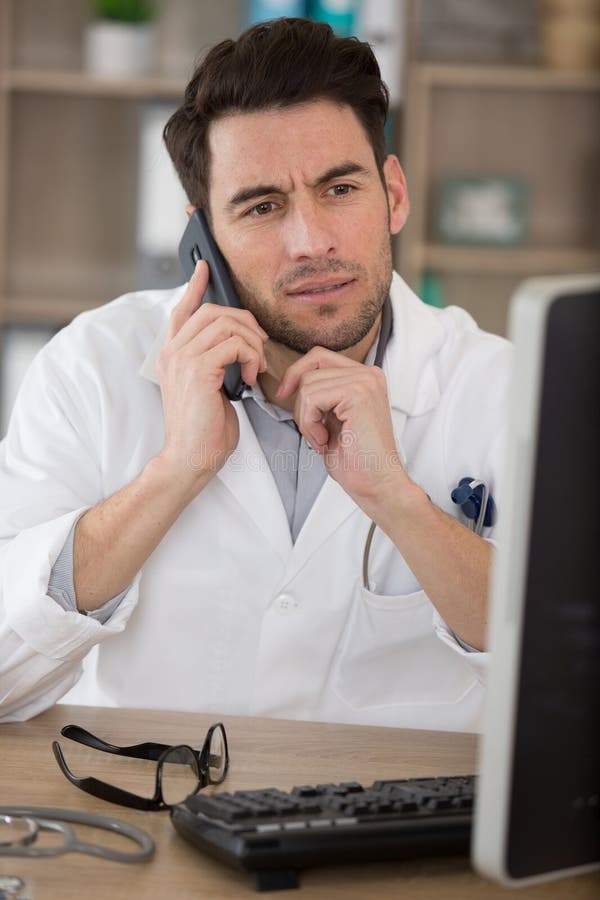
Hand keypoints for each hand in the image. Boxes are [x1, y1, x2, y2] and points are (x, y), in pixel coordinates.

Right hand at [155, 261, 267, 492]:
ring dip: (252, 343)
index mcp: (171, 355)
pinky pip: (234, 344)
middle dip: (244, 321)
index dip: (194, 286)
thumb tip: (238, 348)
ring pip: (226, 324)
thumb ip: (215, 363)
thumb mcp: (210, 389)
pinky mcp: (197, 369)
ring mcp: (182, 359)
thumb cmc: (203, 431)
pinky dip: (251, 357)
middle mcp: (172, 352)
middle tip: (259, 344)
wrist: (190, 458)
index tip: (204, 268)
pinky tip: (252, 378)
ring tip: (257, 366)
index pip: (181, 311)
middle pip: (212, 311)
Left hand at [276, 347, 407, 510]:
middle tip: (313, 432)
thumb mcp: (332, 418)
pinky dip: (310, 423)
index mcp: (364, 377)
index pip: (319, 356)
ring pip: (308, 385)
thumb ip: (321, 395)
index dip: (296, 373)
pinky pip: (312, 397)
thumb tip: (292, 381)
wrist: (376, 483)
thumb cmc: (356, 460)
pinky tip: (325, 440)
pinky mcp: (358, 393)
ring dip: (306, 418)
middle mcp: (368, 374)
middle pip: (310, 370)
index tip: (284, 393)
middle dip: (301, 404)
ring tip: (322, 439)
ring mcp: (365, 381)